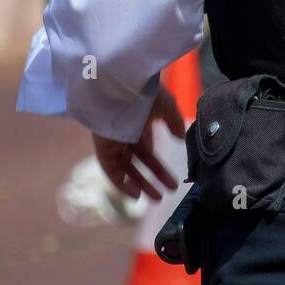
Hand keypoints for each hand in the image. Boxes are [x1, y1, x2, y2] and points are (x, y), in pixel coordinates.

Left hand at [92, 86, 185, 202]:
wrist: (120, 86)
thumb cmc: (143, 93)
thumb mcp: (166, 106)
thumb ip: (174, 122)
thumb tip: (181, 137)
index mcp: (141, 127)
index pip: (149, 153)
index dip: (160, 169)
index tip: (173, 181)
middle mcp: (127, 137)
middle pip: (139, 164)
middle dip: (153, 179)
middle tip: (166, 195)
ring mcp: (114, 144)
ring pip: (126, 170)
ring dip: (140, 185)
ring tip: (155, 198)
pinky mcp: (103, 149)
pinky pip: (111, 171)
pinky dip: (122, 184)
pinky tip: (136, 195)